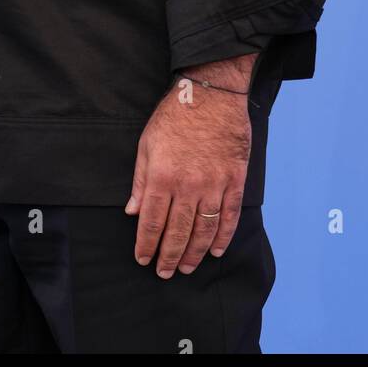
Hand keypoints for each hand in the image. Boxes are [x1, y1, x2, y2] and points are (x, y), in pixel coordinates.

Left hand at [125, 57, 253, 276]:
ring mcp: (215, 184)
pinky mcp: (235, 180)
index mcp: (163, 176)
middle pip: (178, 231)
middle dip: (169, 256)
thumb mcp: (147, 144)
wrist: (212, 94)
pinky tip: (216, 251)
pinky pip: (230, 216)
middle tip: (164, 272)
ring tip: (187, 267)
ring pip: (204, 230)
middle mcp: (189, 186)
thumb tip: (133, 211)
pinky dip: (223, 237)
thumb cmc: (174, 116)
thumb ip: (141, 181)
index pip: (152, 221)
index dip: (147, 244)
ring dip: (194, 253)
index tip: (143, 259)